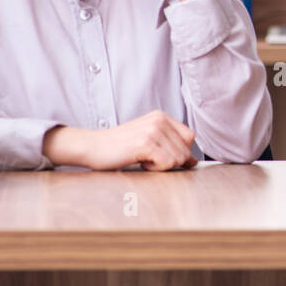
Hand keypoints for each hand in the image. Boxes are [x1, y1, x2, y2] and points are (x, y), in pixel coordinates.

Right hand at [82, 110, 197, 170]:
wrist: (92, 146)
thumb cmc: (119, 146)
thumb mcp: (148, 137)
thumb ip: (169, 144)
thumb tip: (192, 161)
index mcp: (161, 116)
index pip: (190, 137)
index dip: (183, 152)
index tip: (168, 158)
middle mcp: (159, 120)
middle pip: (185, 150)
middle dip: (171, 161)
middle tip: (150, 159)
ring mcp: (153, 131)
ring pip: (178, 158)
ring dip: (161, 165)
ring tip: (144, 159)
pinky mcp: (146, 143)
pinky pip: (167, 163)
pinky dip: (155, 168)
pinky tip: (141, 162)